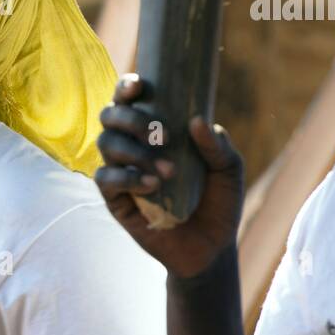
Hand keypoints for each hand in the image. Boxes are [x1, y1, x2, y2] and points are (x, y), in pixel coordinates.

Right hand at [95, 74, 244, 278]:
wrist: (211, 248)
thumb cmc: (219, 202)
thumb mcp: (228, 170)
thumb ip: (217, 146)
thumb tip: (196, 121)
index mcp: (156, 130)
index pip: (130, 100)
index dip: (126, 87)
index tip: (139, 86)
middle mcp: (133, 146)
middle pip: (109, 116)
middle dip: (129, 118)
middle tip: (159, 135)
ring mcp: (121, 172)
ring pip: (106, 144)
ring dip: (134, 152)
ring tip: (167, 171)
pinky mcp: (116, 199)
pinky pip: (105, 179)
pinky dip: (127, 178)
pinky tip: (152, 186)